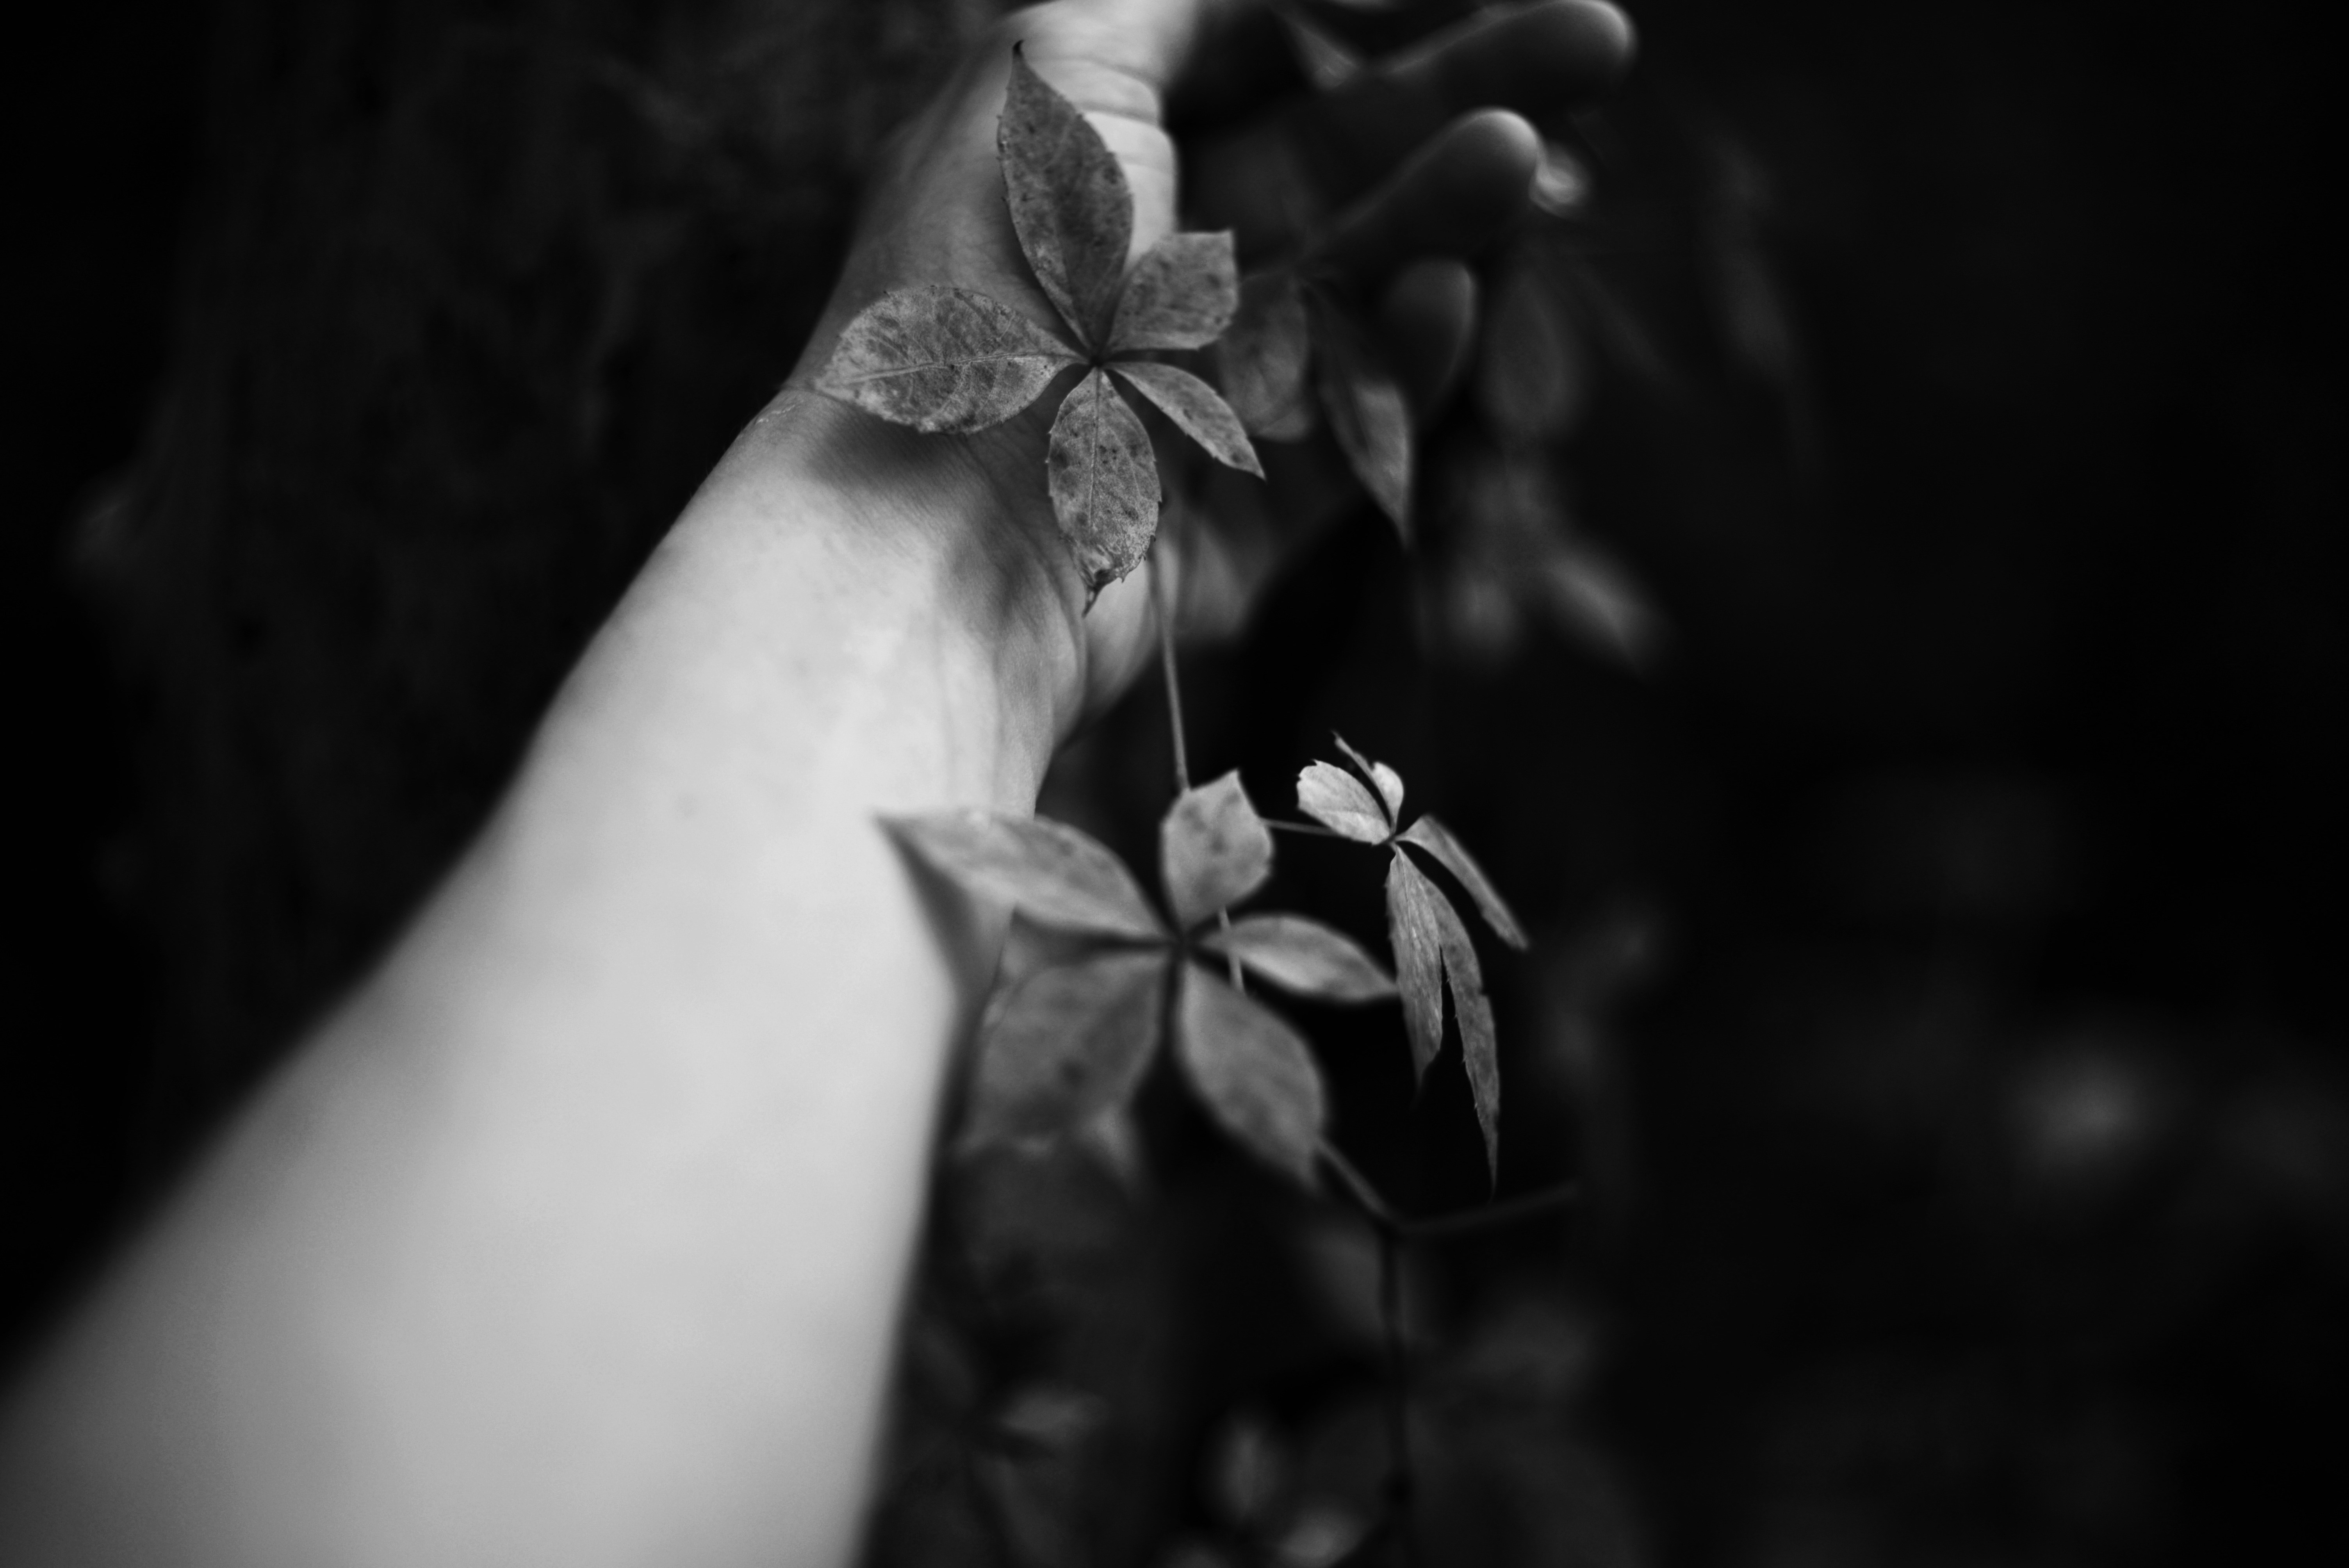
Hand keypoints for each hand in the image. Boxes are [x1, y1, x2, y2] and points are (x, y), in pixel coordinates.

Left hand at [790, 0, 1634, 720]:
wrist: (935, 532)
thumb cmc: (978, 285)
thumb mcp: (1042, 70)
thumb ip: (1164, 6)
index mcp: (1099, 164)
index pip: (1266, 71)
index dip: (1375, 23)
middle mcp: (1150, 277)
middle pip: (1341, 165)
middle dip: (1464, 92)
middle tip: (1601, 41)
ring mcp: (1199, 401)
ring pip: (1362, 291)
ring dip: (1448, 210)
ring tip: (1524, 156)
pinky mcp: (1241, 520)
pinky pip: (1352, 434)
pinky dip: (1402, 365)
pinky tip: (1450, 294)